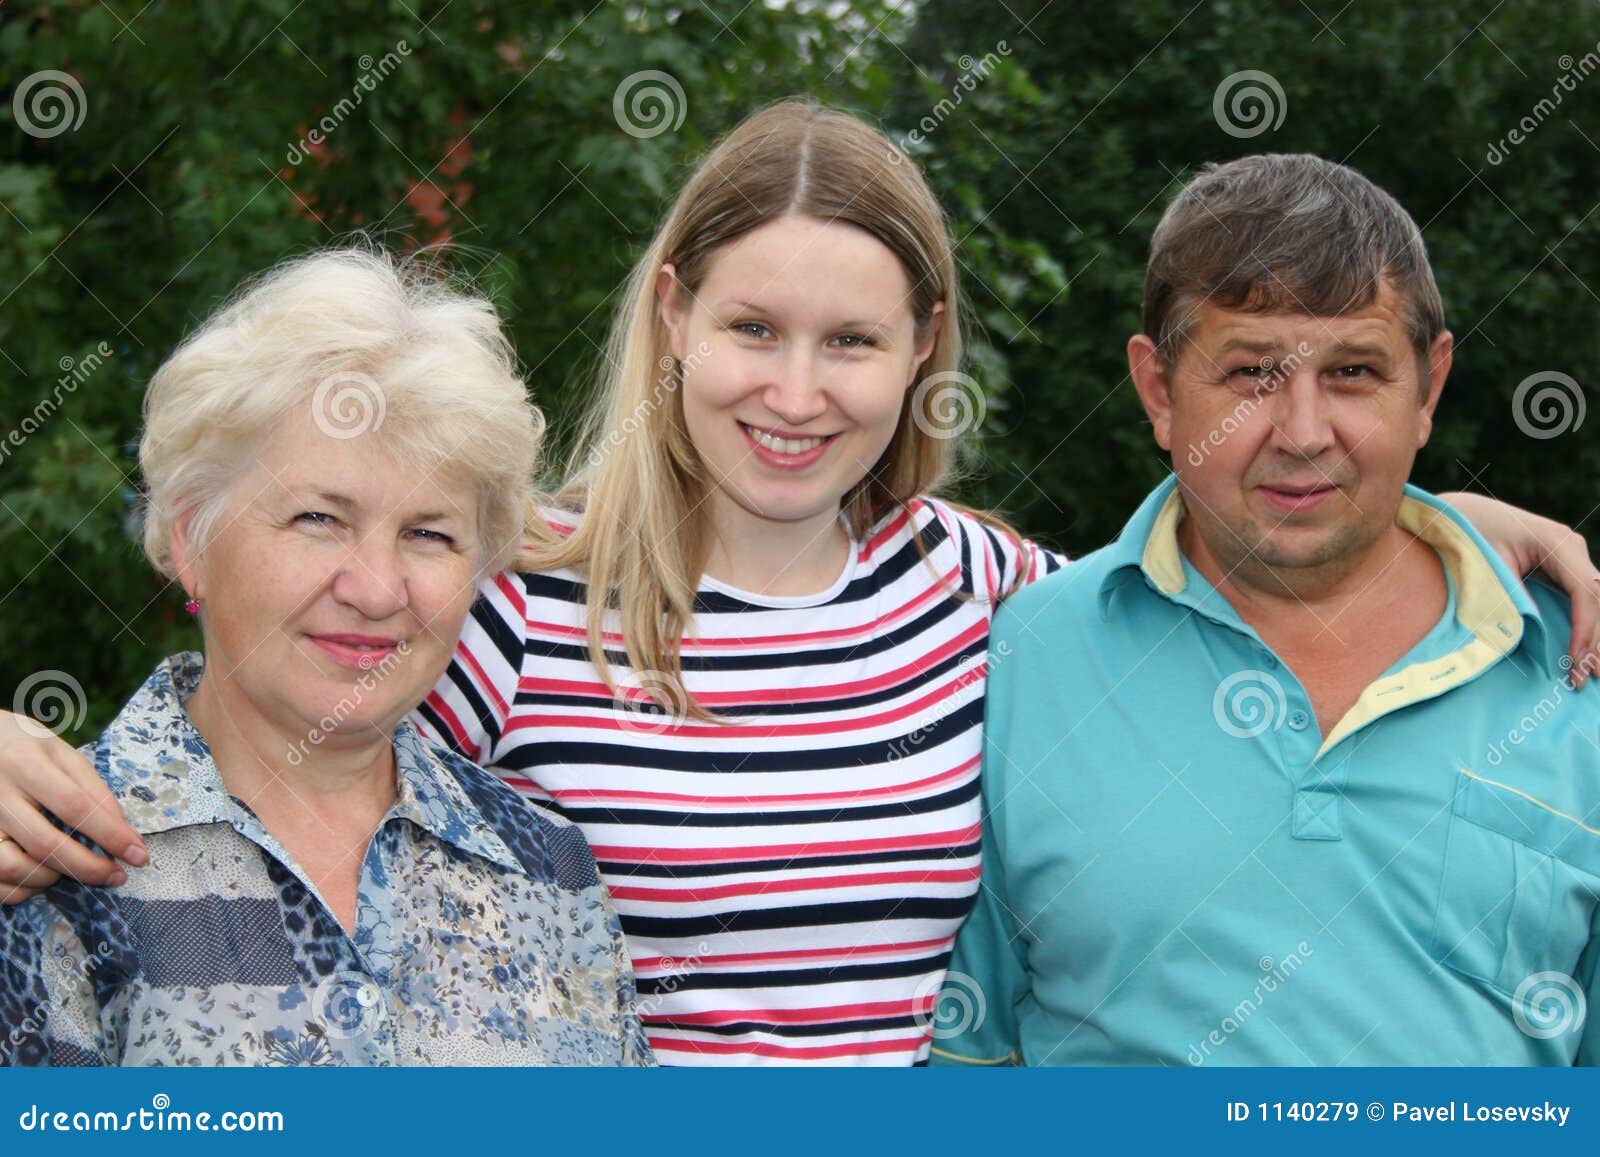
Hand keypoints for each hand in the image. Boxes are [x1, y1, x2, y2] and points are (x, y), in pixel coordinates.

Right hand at [0, 709, 145, 903]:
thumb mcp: (63, 754)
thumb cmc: (26, 747)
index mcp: (26, 765)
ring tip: (75, 870)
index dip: (110, 834)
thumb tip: (124, 832)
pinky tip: (44, 877)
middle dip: (88, 867)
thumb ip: (94, 790)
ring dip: (52, 878)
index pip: (75, 806)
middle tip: (116, 876)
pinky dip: (21, 889)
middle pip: (44, 844)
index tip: (138, 855)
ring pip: (13, 867)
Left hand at [1440, 491, 1599, 685]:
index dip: (1585, 628)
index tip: (1574, 659)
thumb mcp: (1489, 567)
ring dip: (1594, 638)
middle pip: (1599, 599)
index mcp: (1557, 543)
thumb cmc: (1470, 536)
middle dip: (1595, 641)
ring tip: (1586, 675)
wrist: (1459, 514)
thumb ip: (1512, 597)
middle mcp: (1572, 549)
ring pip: (1597, 602)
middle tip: (1583, 677)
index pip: (1586, 590)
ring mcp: (1570, 559)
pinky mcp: (1562, 569)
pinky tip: (1582, 655)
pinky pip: (1583, 601)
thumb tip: (1530, 636)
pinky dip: (1585, 628)